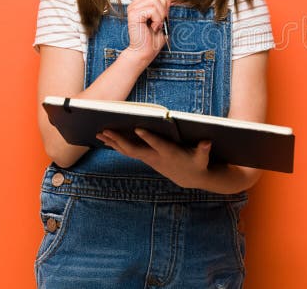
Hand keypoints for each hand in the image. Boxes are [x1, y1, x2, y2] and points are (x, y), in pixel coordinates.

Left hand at [96, 128, 211, 188]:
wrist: (190, 178)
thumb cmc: (197, 163)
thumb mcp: (203, 157)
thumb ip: (204, 150)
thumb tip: (207, 142)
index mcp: (169, 153)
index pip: (157, 145)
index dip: (148, 138)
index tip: (138, 128)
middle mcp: (155, 157)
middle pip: (134, 149)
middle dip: (119, 140)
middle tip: (105, 130)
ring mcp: (149, 158)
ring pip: (127, 151)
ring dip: (113, 142)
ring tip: (99, 133)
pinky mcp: (146, 158)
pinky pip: (128, 151)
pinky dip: (117, 145)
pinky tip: (107, 139)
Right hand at [126, 0, 170, 60]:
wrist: (145, 51)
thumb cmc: (153, 37)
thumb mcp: (163, 16)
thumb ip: (164, 3)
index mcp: (140, 4)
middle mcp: (135, 4)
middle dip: (163, 3)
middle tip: (160, 17)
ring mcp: (133, 9)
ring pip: (154, 0)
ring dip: (161, 14)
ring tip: (157, 24)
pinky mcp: (134, 15)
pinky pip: (152, 10)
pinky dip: (158, 19)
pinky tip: (153, 27)